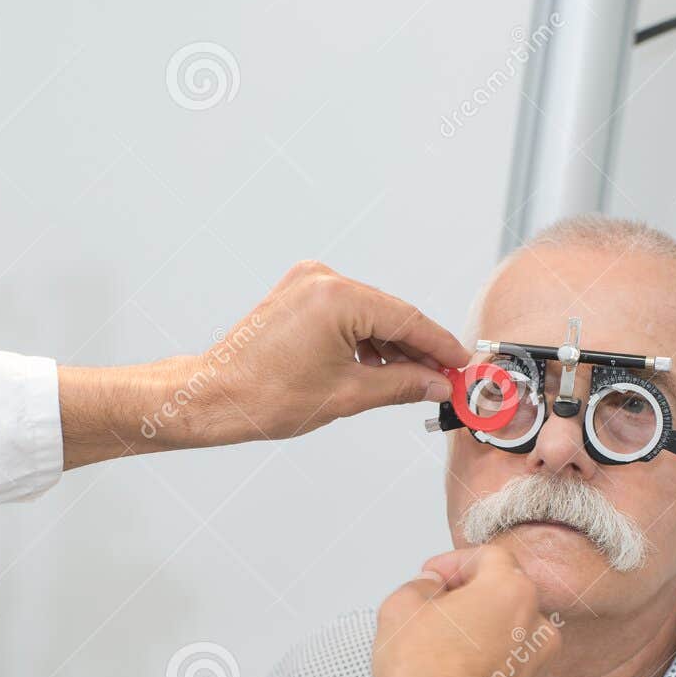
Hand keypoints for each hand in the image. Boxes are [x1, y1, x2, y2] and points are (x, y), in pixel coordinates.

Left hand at [63, 261, 466, 463]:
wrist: (213, 396)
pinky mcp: (297, 296)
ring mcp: (307, 284)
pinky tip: (381, 368)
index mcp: (336, 297)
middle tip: (445, 379)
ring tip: (414, 382)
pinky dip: (366, 340)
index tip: (462, 365)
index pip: (407, 319)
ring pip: (370, 315)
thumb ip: (402, 385)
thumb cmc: (264, 395)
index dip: (440, 346)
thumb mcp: (348, 395)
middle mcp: (322, 280)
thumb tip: (434, 384)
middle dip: (419, 349)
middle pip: (390, 314)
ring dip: (393, 347)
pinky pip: (347, 315)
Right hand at [372, 544, 560, 676]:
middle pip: (503, 597)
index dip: (455, 562)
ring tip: (444, 658)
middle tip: (435, 616)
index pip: (488, 556)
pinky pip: (514, 674)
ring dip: (482, 639)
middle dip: (469, 602)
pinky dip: (492, 674)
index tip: (434, 577)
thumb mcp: (400, 610)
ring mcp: (543, 667)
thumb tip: (430, 589)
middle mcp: (539, 626)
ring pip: (511, 638)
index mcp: (511, 592)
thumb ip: (420, 585)